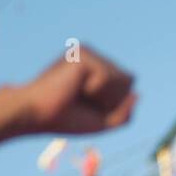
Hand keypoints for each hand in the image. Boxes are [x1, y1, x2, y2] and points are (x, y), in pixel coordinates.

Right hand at [18, 45, 136, 134]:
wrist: (37, 114)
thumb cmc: (65, 119)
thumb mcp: (103, 122)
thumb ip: (124, 112)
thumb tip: (138, 94)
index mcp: (96, 70)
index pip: (129, 85)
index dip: (115, 104)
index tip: (88, 106)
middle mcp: (93, 57)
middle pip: (129, 80)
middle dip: (112, 100)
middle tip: (82, 101)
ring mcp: (88, 53)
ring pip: (121, 79)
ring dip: (103, 96)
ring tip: (76, 94)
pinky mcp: (82, 53)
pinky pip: (107, 77)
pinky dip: (94, 90)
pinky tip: (74, 87)